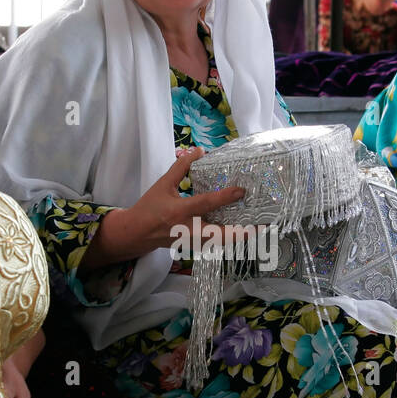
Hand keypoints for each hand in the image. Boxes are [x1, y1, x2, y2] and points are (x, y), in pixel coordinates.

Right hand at [96, 147, 245, 263]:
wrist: (135, 233)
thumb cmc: (148, 207)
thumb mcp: (163, 184)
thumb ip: (181, 167)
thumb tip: (199, 151)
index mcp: (179, 211)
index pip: (206, 203)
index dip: (225, 197)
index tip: (242, 190)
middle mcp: (188, 229)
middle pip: (219, 235)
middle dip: (241, 233)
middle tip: (261, 227)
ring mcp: (191, 241)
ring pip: (219, 243)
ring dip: (238, 237)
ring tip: (257, 229)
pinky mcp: (192, 246)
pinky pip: (214, 243)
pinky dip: (227, 238)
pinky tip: (240, 230)